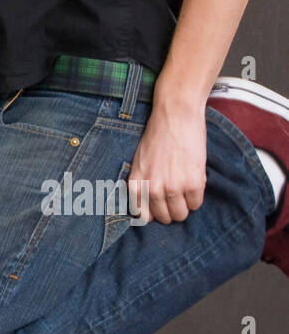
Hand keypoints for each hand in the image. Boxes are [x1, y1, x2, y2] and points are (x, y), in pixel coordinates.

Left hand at [126, 98, 207, 223]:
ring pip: (181, 215)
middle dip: (172, 209)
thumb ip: (143, 183)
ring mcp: (172, 188)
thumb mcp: (141, 161)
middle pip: (165, 218)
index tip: (161, 206)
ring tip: (185, 189)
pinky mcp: (192, 183)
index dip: (154, 212)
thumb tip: (150, 207)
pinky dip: (197, 196)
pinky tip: (194, 181)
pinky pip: (196, 204)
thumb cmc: (158, 135)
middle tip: (177, 195)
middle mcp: (152, 189)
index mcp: (136, 184)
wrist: (175, 115)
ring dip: (185, 205)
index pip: (143, 216)